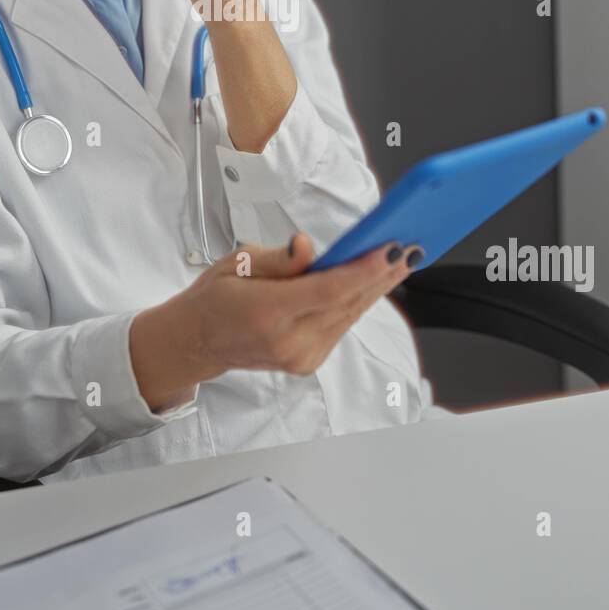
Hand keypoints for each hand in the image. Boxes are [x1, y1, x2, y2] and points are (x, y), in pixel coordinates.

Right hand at [129, 234, 421, 409]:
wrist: (198, 341)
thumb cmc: (215, 297)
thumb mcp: (237, 262)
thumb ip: (279, 258)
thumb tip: (308, 248)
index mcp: (266, 313)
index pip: (325, 290)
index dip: (362, 270)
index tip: (389, 249)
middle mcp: (287, 341)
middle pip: (346, 303)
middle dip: (381, 274)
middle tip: (409, 246)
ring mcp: (300, 357)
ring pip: (348, 315)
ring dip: (376, 287)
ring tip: (401, 259)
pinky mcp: (308, 363)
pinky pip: (340, 325)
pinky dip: (358, 302)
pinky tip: (375, 281)